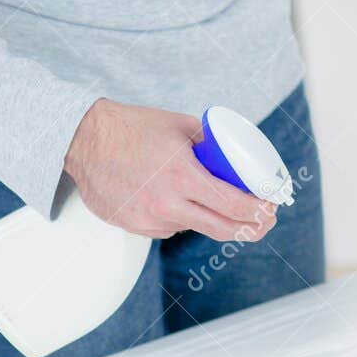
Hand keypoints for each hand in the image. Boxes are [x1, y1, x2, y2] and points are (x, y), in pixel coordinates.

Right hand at [63, 99, 276, 243]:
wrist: (84, 141)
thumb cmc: (133, 127)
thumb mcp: (182, 126)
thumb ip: (209, 144)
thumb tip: (235, 156)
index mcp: (183, 177)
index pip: (234, 206)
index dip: (259, 212)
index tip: (271, 208)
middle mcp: (168, 204)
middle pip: (222, 229)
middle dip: (250, 228)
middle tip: (263, 221)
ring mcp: (149, 220)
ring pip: (194, 226)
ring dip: (209, 216)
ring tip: (211, 196)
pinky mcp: (134, 227)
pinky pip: (168, 226)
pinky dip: (179, 215)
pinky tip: (172, 196)